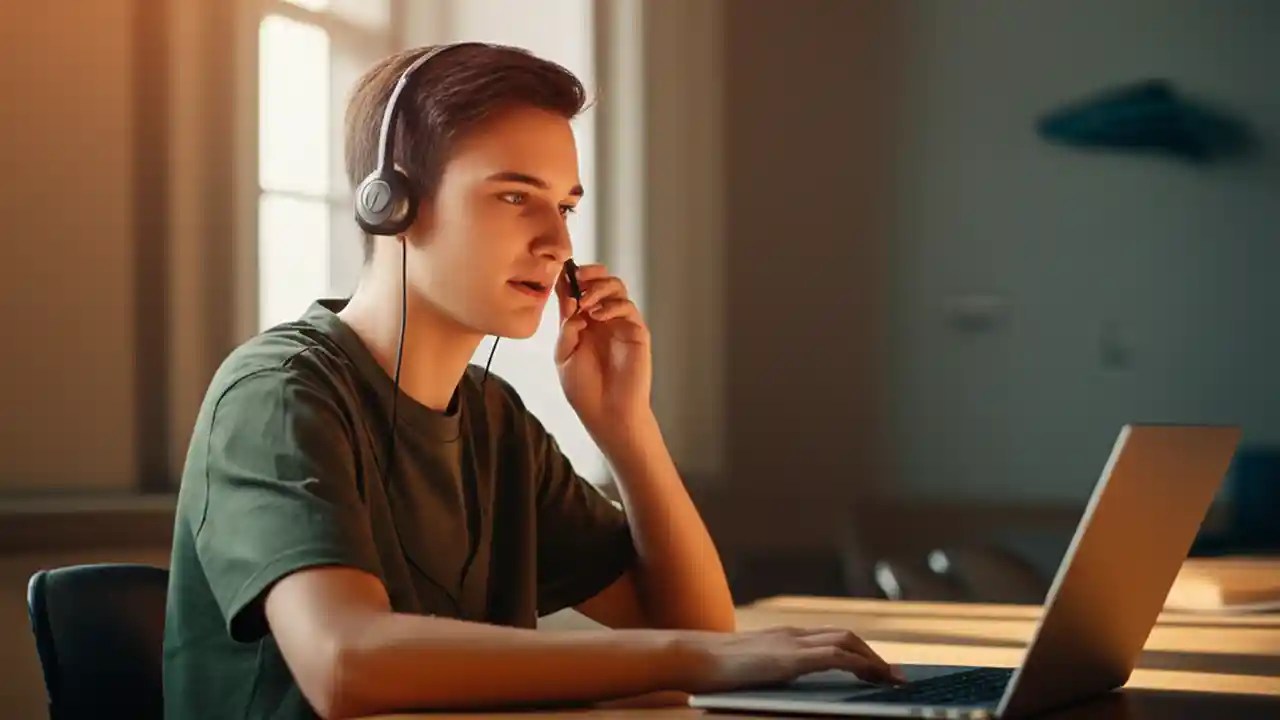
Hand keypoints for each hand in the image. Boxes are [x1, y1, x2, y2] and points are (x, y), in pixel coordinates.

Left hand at [554, 264, 651, 436]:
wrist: (607, 414)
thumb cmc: (584, 390)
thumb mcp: (564, 356)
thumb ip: (566, 328)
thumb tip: (571, 303)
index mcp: (583, 322)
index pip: (578, 290)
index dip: (569, 278)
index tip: (558, 274)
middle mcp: (603, 319)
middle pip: (601, 280)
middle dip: (588, 274)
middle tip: (576, 279)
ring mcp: (621, 324)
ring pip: (616, 287)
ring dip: (599, 288)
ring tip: (585, 302)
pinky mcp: (637, 332)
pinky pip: (628, 308)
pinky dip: (612, 305)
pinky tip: (598, 316)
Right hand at [676, 625, 905, 692]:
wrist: (692, 657)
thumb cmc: (716, 670)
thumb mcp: (754, 668)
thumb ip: (776, 670)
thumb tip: (795, 684)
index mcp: (786, 637)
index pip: (832, 637)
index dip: (860, 651)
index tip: (880, 669)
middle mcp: (793, 635)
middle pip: (846, 636)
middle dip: (875, 656)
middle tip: (897, 678)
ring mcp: (791, 644)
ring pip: (845, 642)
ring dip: (873, 660)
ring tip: (892, 680)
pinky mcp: (787, 658)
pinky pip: (831, 656)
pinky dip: (856, 664)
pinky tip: (870, 677)